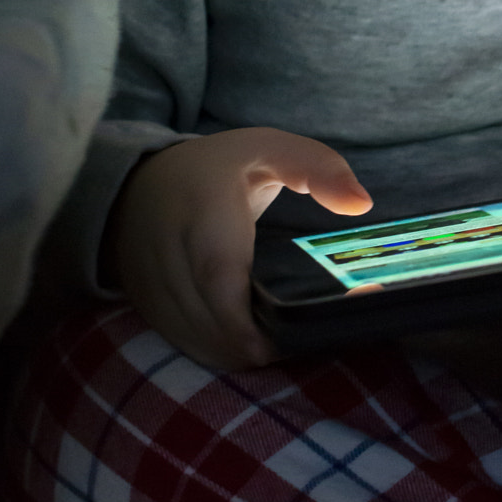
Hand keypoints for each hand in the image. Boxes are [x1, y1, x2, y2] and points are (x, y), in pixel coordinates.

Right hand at [108, 127, 371, 371]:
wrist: (140, 182)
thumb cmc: (221, 168)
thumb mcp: (271, 149)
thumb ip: (320, 169)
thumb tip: (361, 205)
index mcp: (202, 204)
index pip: (217, 271)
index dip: (241, 318)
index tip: (273, 346)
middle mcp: (167, 244)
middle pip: (206, 315)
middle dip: (250, 345)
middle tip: (296, 347)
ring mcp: (148, 278)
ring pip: (192, 335)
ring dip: (234, 353)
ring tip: (278, 346)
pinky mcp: (143, 302)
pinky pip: (179, 340)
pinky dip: (214, 351)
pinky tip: (245, 347)